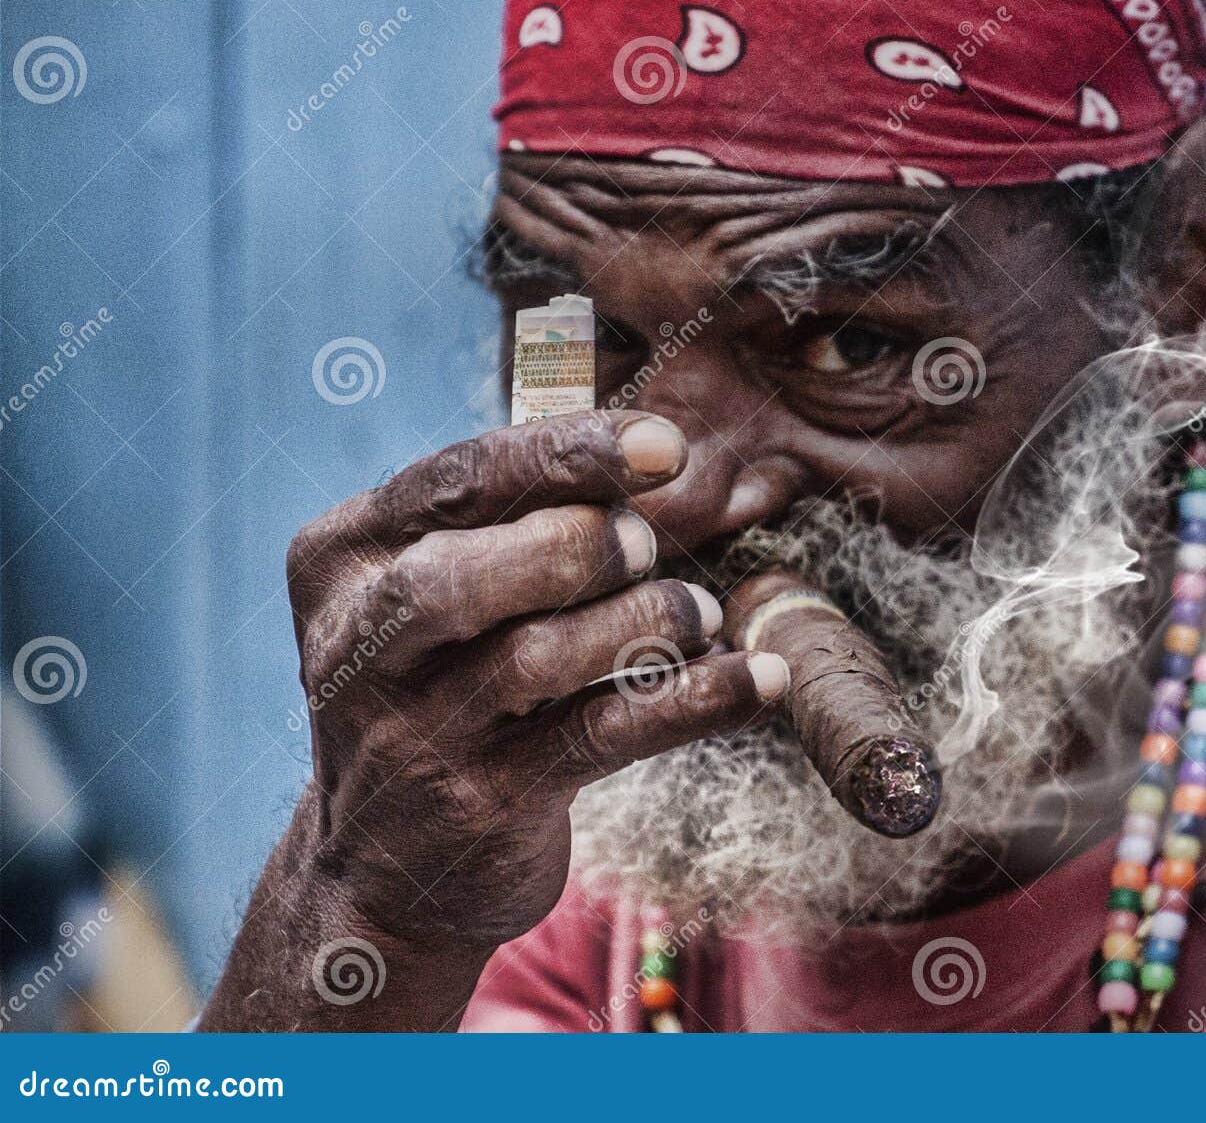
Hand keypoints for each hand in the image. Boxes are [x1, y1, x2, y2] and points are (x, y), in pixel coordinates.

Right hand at [203, 411, 786, 1029]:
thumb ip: (509, 521)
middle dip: (578, 544)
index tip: (665, 445)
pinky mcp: (483, 803)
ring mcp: (415, 734)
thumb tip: (646, 448)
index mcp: (341, 561)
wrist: (382, 867)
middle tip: (646, 544)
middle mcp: (359, 647)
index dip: (565, 453)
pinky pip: (604, 736)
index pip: (455, 481)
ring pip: (536, 658)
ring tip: (701, 613)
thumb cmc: (435, 685)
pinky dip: (695, 699)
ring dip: (645, 622)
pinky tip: (758, 678)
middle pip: (461, 575)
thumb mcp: (431, 597)